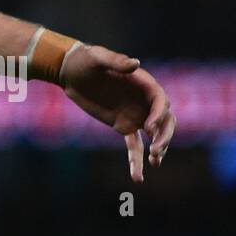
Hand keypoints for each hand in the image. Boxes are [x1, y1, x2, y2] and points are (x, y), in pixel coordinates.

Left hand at [58, 44, 176, 182]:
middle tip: (156, 150)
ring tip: (154, 161)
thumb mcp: (97, 58)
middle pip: (165, 120)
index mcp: (143, 83)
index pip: (161, 101)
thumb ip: (116, 62)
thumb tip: (136, 64)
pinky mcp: (123, 125)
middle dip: (164, 136)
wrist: (70, 72)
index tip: (149, 127)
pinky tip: (138, 177)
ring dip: (159, 148)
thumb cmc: (85, 60)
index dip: (159, 115)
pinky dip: (137, 161)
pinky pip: (135, 145)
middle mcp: (144, 100)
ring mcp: (136, 114)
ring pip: (155, 135)